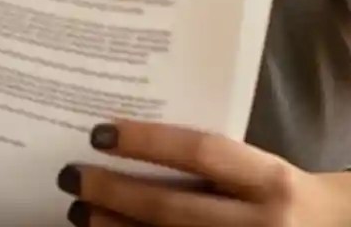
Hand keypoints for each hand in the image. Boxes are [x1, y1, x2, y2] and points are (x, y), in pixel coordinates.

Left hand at [56, 120, 350, 225]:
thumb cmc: (279, 191)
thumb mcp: (257, 167)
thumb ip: (207, 160)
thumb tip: (125, 141)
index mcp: (271, 181)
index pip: (201, 153)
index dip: (148, 141)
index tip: (100, 133)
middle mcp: (263, 225)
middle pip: (172, 209)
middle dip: (114, 193)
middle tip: (70, 176)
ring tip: (77, 212)